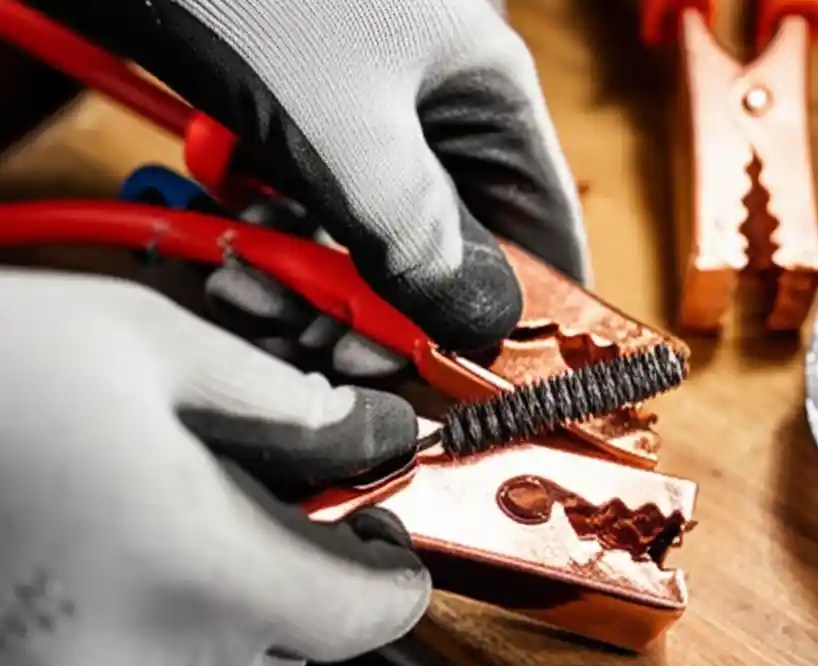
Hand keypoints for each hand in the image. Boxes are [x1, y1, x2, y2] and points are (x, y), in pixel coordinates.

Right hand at [0, 268, 431, 665]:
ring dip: (226, 616)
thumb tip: (366, 432)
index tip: (392, 546)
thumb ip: (286, 404)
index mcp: (185, 566)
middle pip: (283, 660)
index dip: (394, 580)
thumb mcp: (154, 347)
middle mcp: (124, 655)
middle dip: (308, 592)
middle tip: (298, 515)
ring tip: (193, 525)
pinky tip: (117, 556)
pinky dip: (145, 634)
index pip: (355, 618)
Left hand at [31, 0, 590, 352]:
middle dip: (394, 312)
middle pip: (448, 246)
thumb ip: (418, 240)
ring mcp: (362, 111)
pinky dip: (274, 242)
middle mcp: (433, 106)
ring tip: (262, 299)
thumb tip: (482, 325)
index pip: (545, 228)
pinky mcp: (296, 115)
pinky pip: (306, 208)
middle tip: (343, 354)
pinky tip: (233, 249)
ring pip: (368, 236)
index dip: (528, 314)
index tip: (485, 381)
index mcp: (482, 94)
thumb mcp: (343, 131)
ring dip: (319, 286)